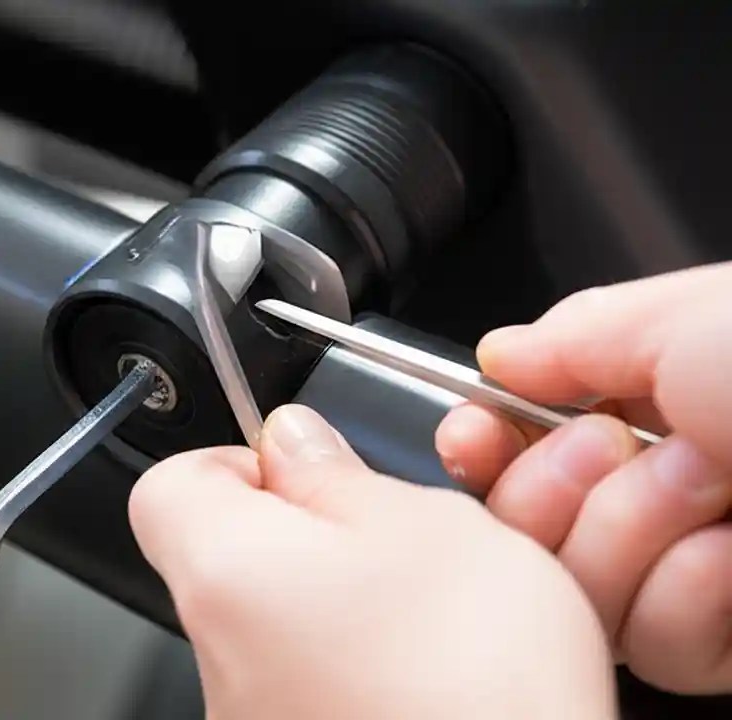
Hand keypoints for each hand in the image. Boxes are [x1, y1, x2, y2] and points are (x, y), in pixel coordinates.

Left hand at [130, 405, 615, 719]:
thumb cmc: (473, 688)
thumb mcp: (428, 526)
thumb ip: (339, 471)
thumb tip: (296, 444)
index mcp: (224, 571)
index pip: (167, 483)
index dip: (240, 462)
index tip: (307, 469)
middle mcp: (217, 660)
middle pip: (232, 559)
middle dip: (312, 537)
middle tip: (395, 544)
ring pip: (282, 627)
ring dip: (346, 609)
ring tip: (433, 624)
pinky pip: (316, 688)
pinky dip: (366, 673)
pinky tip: (435, 681)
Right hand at [436, 262, 731, 693]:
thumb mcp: (691, 317)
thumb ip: (577, 335)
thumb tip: (500, 352)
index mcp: (657, 404)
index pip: (520, 442)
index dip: (480, 448)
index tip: (471, 439)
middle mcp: (669, 488)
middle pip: (528, 526)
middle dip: (554, 486)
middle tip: (614, 447)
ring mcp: (701, 570)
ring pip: (582, 592)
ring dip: (634, 534)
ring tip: (712, 489)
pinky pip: (658, 645)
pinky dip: (691, 596)